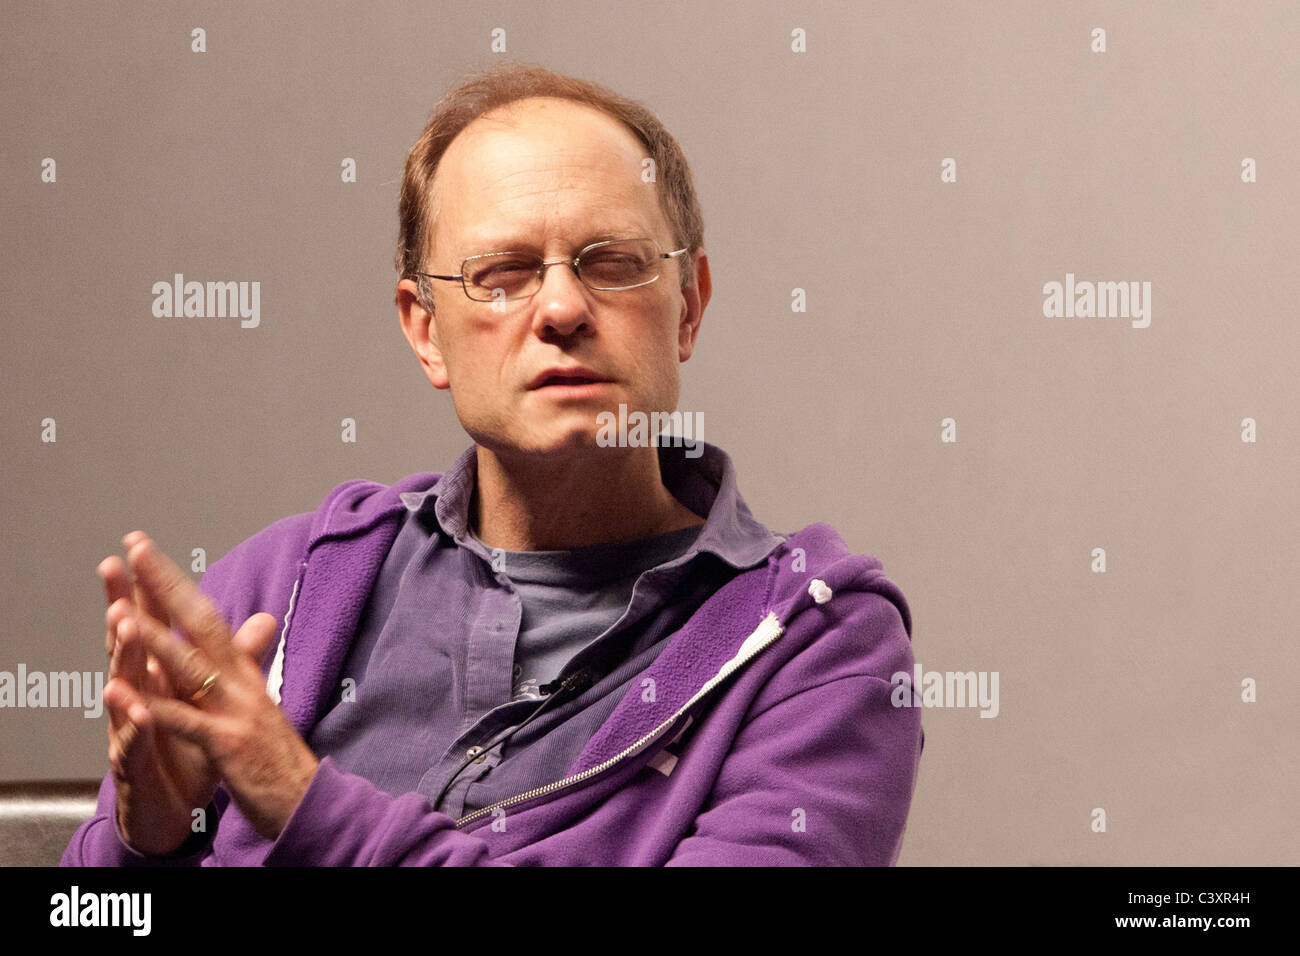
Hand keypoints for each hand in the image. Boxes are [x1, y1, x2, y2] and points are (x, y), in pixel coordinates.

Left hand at [114, 532, 318, 840]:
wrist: (311, 801)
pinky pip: (185, 722)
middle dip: (166, 583)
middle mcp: (241, 684)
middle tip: (136, 547)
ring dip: (153, 639)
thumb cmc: (281, 760)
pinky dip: (152, 707)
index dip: (176, 583)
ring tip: (120, 611)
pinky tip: (123, 692)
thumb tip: (259, 624)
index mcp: (245, 675)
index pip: (208, 617)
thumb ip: (254, 664)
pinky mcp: (228, 746)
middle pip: (202, 623)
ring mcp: (236, 712)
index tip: (146, 552)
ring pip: (190, 668)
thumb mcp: (265, 705)